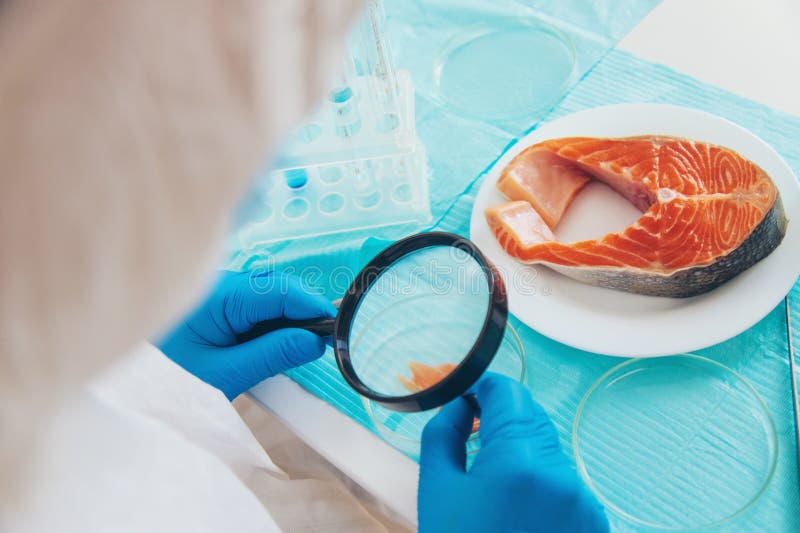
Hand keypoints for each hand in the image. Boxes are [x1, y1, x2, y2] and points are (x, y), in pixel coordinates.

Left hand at [157, 270, 334, 399]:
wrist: (126, 385)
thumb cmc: (166, 377)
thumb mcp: (224, 374)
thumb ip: (272, 354)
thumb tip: (314, 341)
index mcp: (221, 295)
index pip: (282, 290)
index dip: (314, 307)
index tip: (337, 328)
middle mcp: (222, 285)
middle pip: (279, 290)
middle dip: (304, 314)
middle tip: (321, 345)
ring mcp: (220, 293)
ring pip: (270, 298)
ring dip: (287, 321)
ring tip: (297, 350)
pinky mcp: (219, 306)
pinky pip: (256, 308)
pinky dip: (271, 325)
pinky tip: (274, 346)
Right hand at [419, 373, 608, 532]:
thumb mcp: (438, 493)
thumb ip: (445, 433)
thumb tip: (462, 405)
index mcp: (520, 462)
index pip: (508, 394)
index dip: (482, 386)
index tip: (463, 392)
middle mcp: (562, 475)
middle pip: (531, 417)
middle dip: (500, 417)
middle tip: (469, 430)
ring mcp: (584, 500)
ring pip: (547, 448)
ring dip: (520, 448)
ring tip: (491, 482)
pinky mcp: (594, 522)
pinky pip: (562, 481)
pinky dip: (539, 479)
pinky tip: (516, 506)